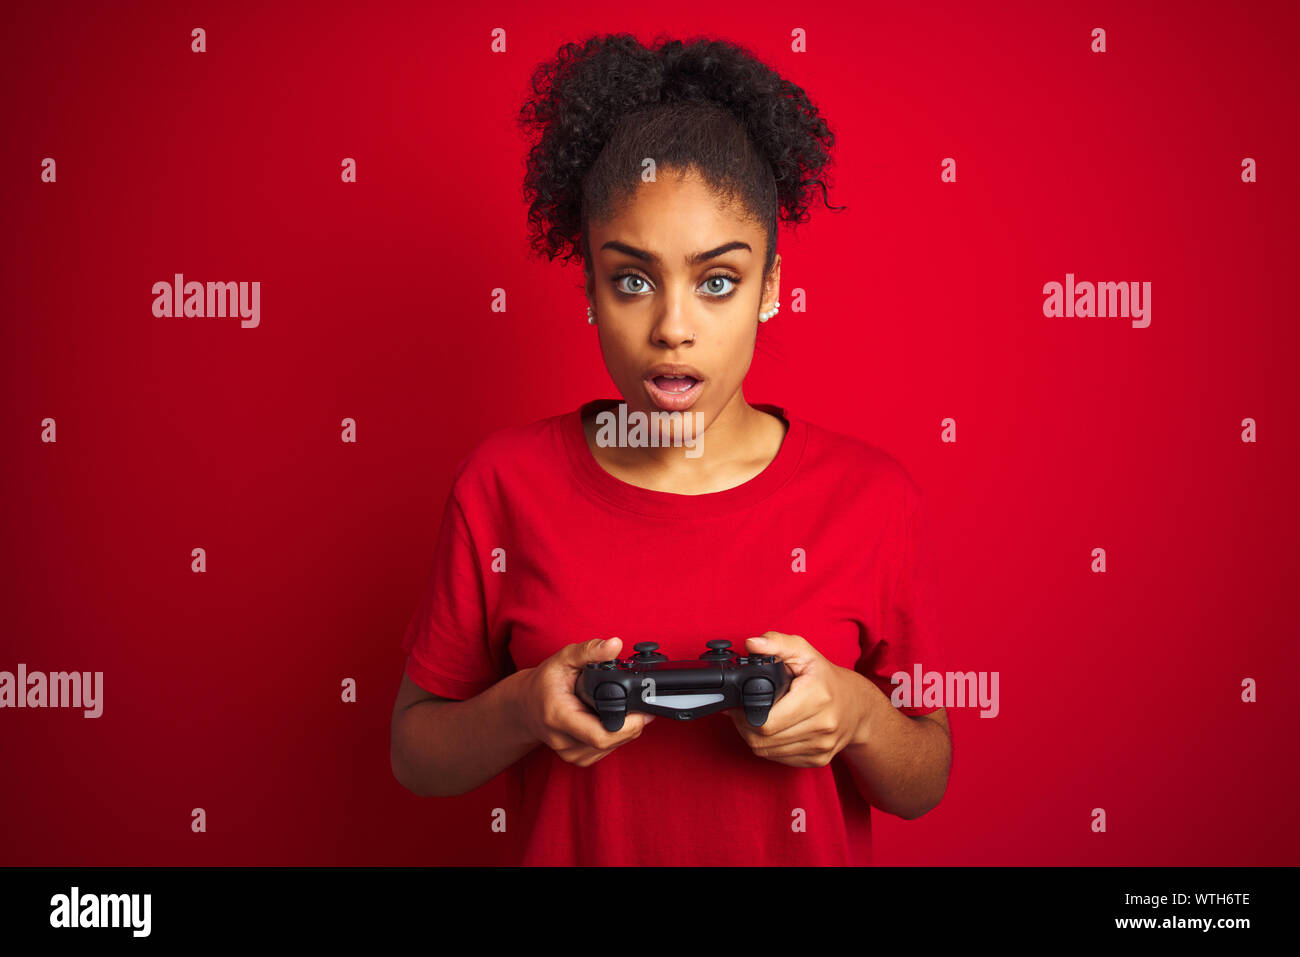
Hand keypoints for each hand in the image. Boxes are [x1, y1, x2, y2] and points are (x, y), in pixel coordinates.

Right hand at [515, 637, 654, 766]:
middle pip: (610, 742)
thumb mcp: (564, 658)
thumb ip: (590, 651)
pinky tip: (610, 721)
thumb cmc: (545, 682)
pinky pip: (605, 752)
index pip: (600, 734)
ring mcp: (569, 753)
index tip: (642, 710)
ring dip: (624, 732)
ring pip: (610, 748)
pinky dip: (615, 737)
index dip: (628, 726)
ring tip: (622, 710)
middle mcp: (563, 740)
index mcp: (559, 717)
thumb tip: (615, 644)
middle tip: (641, 707)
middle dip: (632, 726)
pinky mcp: (576, 758)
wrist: (525, 704)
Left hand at [726, 632, 875, 767]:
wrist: (857, 706)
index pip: (766, 722)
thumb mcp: (804, 652)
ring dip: (754, 738)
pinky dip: (769, 747)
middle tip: (743, 712)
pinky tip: (771, 731)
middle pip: (763, 740)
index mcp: (816, 697)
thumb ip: (776, 643)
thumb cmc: (826, 678)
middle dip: (745, 727)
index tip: (740, 705)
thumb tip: (752, 644)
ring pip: (768, 752)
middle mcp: (822, 725)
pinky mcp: (818, 759)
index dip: (744, 715)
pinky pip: (780, 759)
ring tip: (756, 720)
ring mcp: (821, 745)